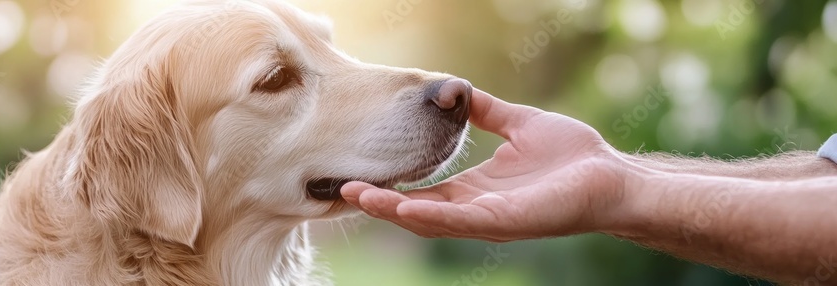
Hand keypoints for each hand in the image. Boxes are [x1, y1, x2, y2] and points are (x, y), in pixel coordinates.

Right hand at [341, 89, 631, 241]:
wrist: (612, 176)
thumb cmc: (572, 155)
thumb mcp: (518, 123)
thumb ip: (486, 112)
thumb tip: (458, 92)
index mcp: (476, 189)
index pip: (423, 192)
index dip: (391, 185)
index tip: (358, 174)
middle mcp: (476, 208)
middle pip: (417, 210)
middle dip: (380, 202)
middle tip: (342, 190)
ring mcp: (489, 218)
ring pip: (430, 220)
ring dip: (393, 210)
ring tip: (359, 197)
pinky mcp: (506, 222)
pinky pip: (461, 220)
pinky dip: (429, 215)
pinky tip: (403, 207)